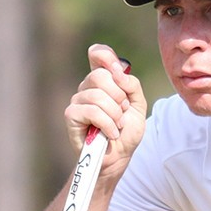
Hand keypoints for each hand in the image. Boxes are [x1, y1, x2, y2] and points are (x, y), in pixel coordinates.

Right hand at [64, 44, 146, 165]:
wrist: (118, 156)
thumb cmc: (126, 131)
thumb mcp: (138, 105)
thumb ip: (132, 85)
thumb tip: (118, 73)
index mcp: (103, 80)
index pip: (98, 54)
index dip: (106, 55)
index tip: (118, 70)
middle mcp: (87, 86)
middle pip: (100, 75)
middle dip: (119, 96)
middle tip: (123, 111)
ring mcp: (78, 100)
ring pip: (98, 96)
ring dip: (115, 114)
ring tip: (117, 126)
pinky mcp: (71, 115)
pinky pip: (91, 111)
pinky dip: (107, 124)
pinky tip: (111, 133)